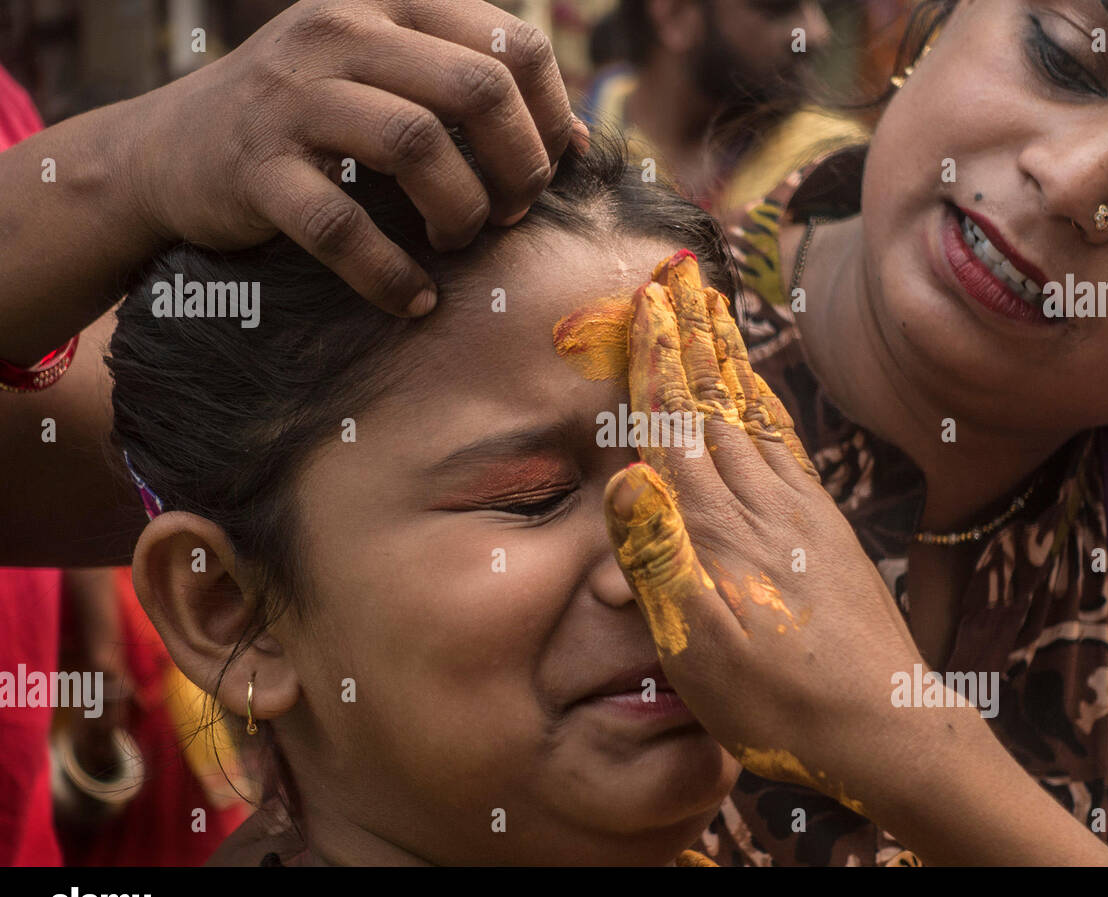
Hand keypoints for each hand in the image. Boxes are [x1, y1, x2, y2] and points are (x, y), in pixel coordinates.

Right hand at [130, 0, 584, 317]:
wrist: (170, 150)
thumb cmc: (307, 122)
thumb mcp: (387, 80)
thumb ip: (471, 93)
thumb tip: (578, 141)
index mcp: (388, 7)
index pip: (511, 41)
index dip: (550, 115)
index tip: (546, 169)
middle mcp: (340, 32)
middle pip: (477, 87)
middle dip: (518, 166)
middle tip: (510, 213)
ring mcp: (292, 97)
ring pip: (417, 143)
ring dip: (461, 210)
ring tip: (457, 242)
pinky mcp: (255, 168)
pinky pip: (342, 225)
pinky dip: (390, 274)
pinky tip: (414, 297)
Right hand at [601, 251, 921, 812]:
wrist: (887, 729)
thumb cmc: (781, 704)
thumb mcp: (701, 650)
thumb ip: (661, 560)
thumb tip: (626, 475)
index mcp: (720, 529)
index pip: (676, 425)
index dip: (658, 360)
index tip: (646, 299)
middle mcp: (761, 506)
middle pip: (714, 404)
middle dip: (691, 336)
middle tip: (678, 274)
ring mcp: (801, 513)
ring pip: (753, 416)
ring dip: (728, 360)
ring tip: (714, 311)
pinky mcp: (828, 530)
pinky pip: (790, 449)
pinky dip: (769, 408)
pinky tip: (762, 396)